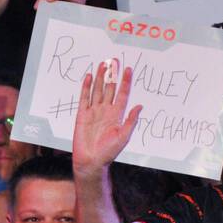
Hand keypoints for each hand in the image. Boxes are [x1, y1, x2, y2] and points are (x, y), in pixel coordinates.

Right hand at [72, 61, 142, 177]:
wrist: (91, 161)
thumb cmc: (108, 153)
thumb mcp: (124, 137)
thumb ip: (131, 121)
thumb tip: (140, 106)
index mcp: (117, 115)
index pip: (123, 94)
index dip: (126, 82)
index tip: (129, 70)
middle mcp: (106, 111)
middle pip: (110, 88)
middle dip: (112, 75)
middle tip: (114, 61)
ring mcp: (94, 112)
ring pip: (97, 90)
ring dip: (100, 77)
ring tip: (103, 64)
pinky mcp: (82, 115)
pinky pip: (84, 98)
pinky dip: (86, 87)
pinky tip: (89, 77)